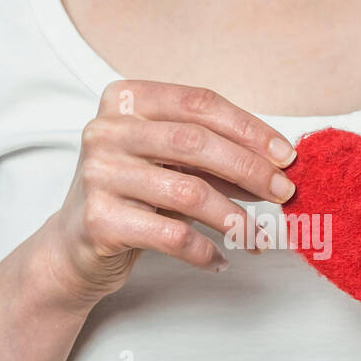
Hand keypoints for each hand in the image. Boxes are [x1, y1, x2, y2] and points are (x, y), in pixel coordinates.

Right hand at [41, 81, 297, 312]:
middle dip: (250, 169)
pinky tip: (219, 260)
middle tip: (283, 193)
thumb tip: (277, 165)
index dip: (250, 129)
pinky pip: (171, 235)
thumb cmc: (133, 196)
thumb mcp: (169, 162)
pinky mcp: (99, 221)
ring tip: (257, 237)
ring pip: (187, 191)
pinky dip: (205, 251)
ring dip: (234, 218)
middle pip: (195, 142)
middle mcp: (106, 131)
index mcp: (125, 100)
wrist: (75, 246)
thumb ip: (213, 155)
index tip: (285, 156)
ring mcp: (99, 175)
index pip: (199, 104)